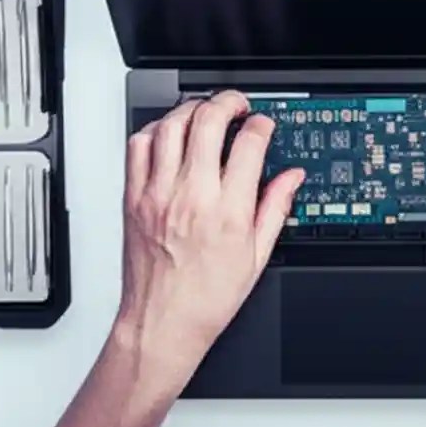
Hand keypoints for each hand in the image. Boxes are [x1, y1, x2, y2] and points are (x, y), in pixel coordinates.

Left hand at [117, 91, 304, 365]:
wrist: (162, 323)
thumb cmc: (206, 299)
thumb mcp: (256, 256)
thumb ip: (275, 208)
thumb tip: (291, 178)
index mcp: (228, 211)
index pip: (249, 144)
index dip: (261, 124)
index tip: (263, 126)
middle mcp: (192, 196)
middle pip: (208, 121)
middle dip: (228, 102)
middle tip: (236, 106)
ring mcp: (158, 194)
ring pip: (171, 126)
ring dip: (191, 109)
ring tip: (204, 113)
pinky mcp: (134, 199)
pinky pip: (138, 147)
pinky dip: (155, 130)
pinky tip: (169, 135)